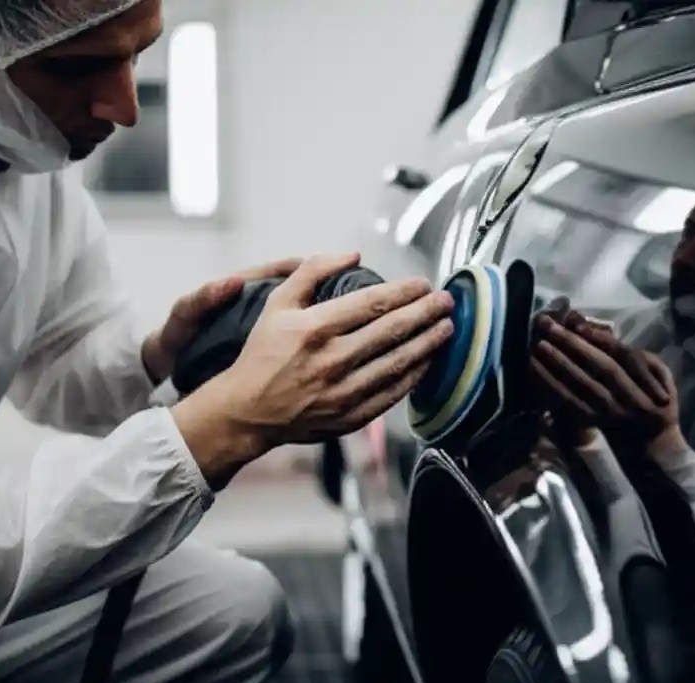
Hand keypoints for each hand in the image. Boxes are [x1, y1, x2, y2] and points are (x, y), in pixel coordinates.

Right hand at [171, 253, 453, 488]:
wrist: (248, 412)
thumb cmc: (262, 354)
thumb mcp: (276, 303)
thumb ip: (312, 271)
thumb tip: (352, 255)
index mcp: (314, 329)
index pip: (373, 303)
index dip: (405, 292)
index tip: (423, 284)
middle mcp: (332, 360)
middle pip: (393, 330)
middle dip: (426, 313)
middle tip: (446, 301)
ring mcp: (344, 392)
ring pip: (399, 362)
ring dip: (428, 343)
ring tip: (447, 327)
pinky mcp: (351, 417)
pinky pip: (393, 393)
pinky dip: (415, 375)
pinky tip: (428, 360)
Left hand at [532, 312, 679, 448]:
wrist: (653, 443)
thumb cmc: (657, 401)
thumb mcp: (663, 376)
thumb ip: (641, 358)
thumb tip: (606, 335)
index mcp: (649, 385)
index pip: (624, 357)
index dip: (602, 340)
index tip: (579, 322)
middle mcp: (630, 399)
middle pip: (602, 368)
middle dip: (575, 345)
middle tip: (550, 326)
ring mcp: (609, 413)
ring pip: (583, 386)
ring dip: (560, 364)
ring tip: (540, 345)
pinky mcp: (592, 422)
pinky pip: (569, 403)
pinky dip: (551, 385)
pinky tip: (536, 370)